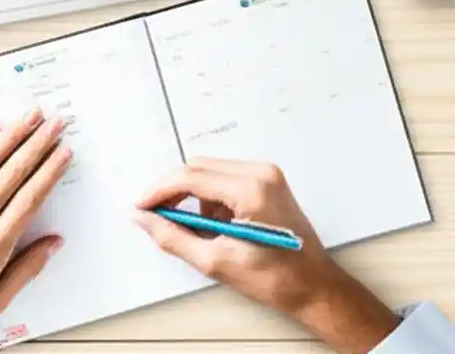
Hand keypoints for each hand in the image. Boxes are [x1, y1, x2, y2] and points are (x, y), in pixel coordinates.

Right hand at [133, 158, 400, 353]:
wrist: (313, 286)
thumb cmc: (276, 278)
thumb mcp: (215, 262)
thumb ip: (174, 237)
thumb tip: (144, 219)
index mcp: (251, 189)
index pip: (191, 177)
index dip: (159, 192)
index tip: (140, 207)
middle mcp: (261, 173)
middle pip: (199, 168)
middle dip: (174, 193)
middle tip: (158, 219)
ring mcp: (267, 175)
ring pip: (211, 173)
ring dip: (196, 200)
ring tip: (204, 235)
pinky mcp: (268, 182)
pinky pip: (226, 180)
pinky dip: (213, 201)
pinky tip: (220, 228)